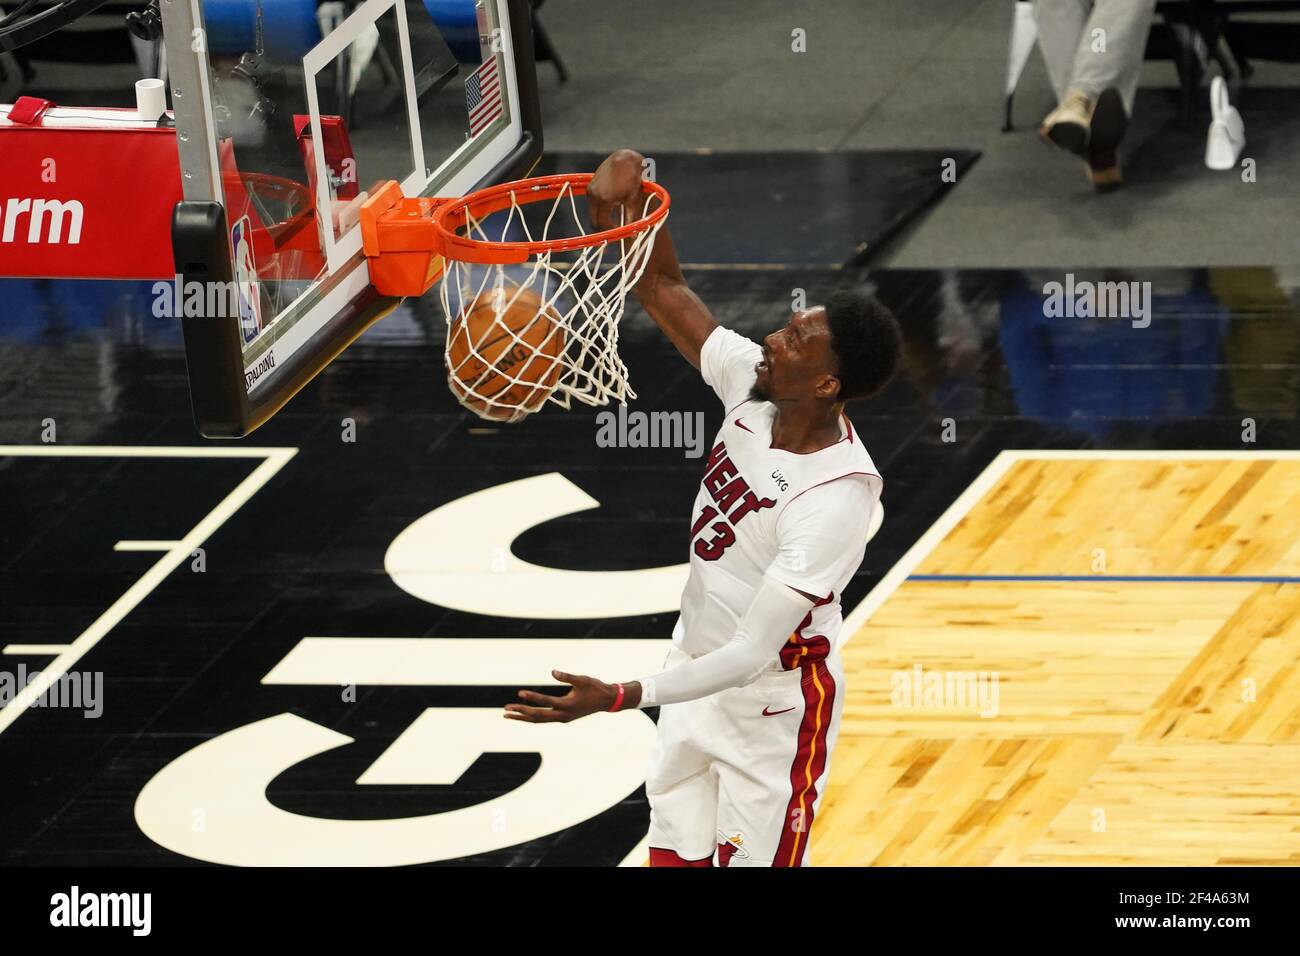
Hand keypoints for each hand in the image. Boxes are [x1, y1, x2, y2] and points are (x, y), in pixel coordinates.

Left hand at [504, 670, 633, 722]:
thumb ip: (567, 676)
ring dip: (523, 718)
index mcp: (568, 705)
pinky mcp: (563, 718)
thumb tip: (553, 671)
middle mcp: (563, 715)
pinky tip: (523, 715)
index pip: (546, 702)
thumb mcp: (582, 679)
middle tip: (506, 710)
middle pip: (538, 716)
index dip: (532, 697)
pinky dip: (532, 717)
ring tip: (507, 715)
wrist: (607, 701)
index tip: (519, 692)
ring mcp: (563, 718)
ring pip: (539, 720)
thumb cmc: (595, 688)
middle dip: (521, 713)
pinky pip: (544, 719)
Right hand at [587, 149, 646, 229]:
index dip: (609, 232)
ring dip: (600, 219)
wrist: (625, 160)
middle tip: (614, 231)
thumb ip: (630, 219)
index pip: (601, 224)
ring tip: (613, 219)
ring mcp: (590, 190)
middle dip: (602, 228)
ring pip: (591, 213)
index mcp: (604, 199)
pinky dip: (599, 210)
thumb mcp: (632, 200)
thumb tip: (633, 236)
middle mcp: (594, 195)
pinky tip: (610, 208)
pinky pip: (592, 204)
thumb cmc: (632, 179)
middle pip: (593, 220)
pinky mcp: (590, 187)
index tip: (618, 234)